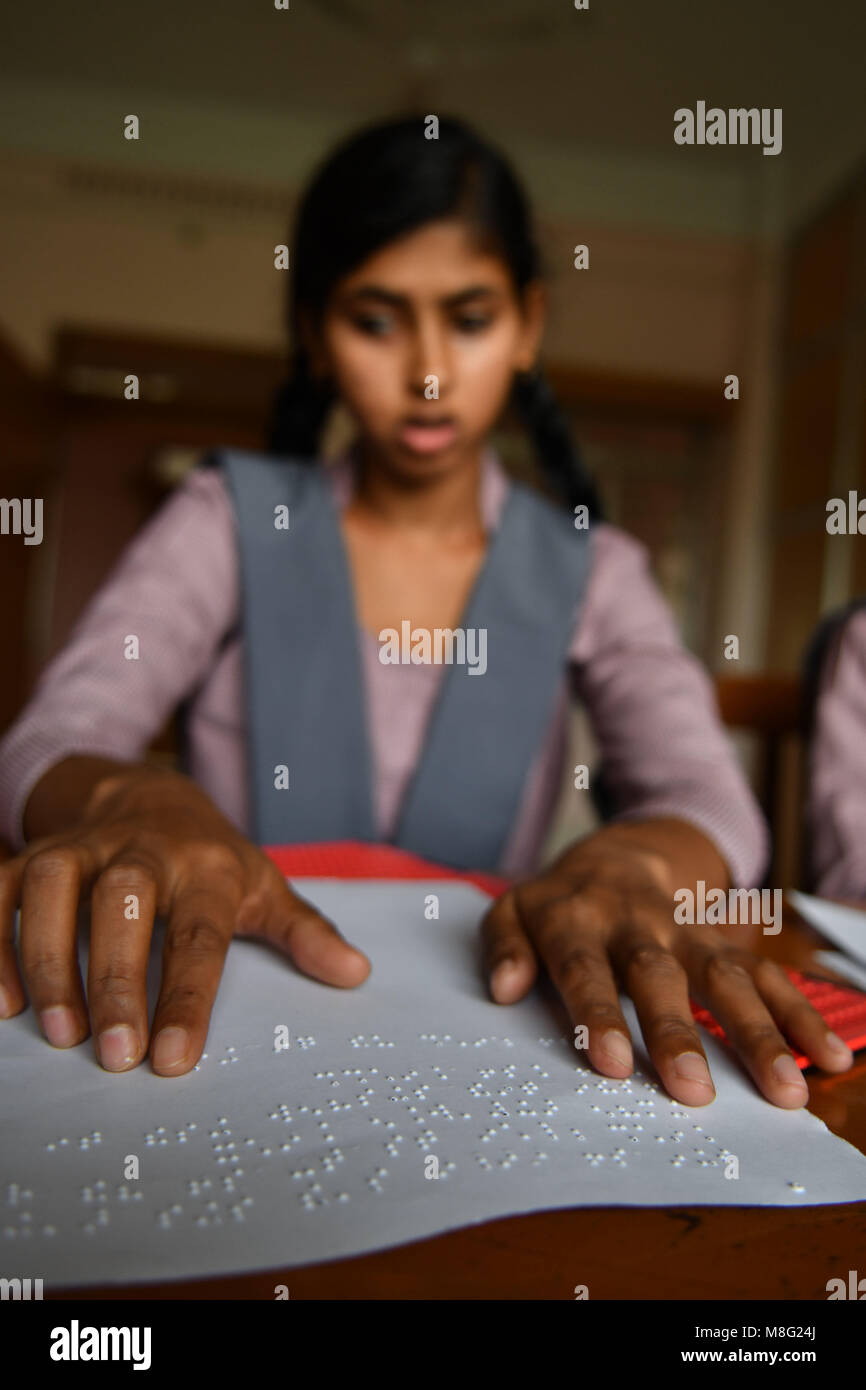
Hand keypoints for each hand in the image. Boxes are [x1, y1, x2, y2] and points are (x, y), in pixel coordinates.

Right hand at [0, 767, 369, 1074]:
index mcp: (208, 867)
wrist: (145, 790)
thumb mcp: (263, 885)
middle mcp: (142, 851)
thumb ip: (304, 932)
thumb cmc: (208, 858)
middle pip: (126, 903)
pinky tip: (2, 1000)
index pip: (201, 935)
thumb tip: (355, 973)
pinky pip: (0, 888)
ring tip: (59, 1033)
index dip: (189, 998)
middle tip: (114, 1056)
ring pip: (55, 886)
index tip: (174, 1061)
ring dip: (51, 959)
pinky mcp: (34, 853)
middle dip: (118, 979)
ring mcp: (83, 848)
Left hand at [481, 837, 852, 1106]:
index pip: (585, 968)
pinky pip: (766, 974)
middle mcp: (637, 924)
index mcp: (576, 920)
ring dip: (757, 1031)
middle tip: (693, 1090)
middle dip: (677, 1030)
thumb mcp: (513, 912)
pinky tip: (827, 1058)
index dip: (598, 1012)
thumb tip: (503, 988)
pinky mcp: (725, 941)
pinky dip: (799, 1014)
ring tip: (786, 1090)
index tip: (614, 1064)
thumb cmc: (557, 905)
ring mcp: (687, 931)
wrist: (618, 857)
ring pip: (725, 975)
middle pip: (659, 974)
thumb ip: (504, 947)